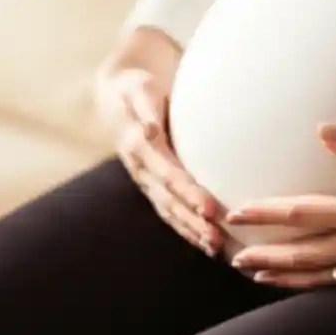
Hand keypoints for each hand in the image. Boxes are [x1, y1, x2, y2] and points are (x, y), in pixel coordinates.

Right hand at [94, 31, 224, 256]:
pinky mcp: (153, 185)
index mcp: (139, 146)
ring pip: (169, 211)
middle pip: (169, 200)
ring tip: (215, 247)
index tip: (209, 207)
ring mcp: (146, 180)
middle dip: (192, 220)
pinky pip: (169, 211)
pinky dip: (186, 229)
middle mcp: (141, 169)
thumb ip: (146, 107)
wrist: (119, 95)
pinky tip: (206, 244)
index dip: (188, 192)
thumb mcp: (139, 89)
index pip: (168, 173)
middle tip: (217, 237)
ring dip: (191, 230)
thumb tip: (149, 129)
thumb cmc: (136, 87)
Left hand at [222, 122, 335, 288]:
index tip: (236, 212)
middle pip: (301, 252)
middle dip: (264, 253)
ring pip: (319, 274)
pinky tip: (308, 282)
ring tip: (256, 275)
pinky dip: (317, 283)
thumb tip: (324, 130)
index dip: (266, 213)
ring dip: (284, 274)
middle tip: (231, 255)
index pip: (302, 213)